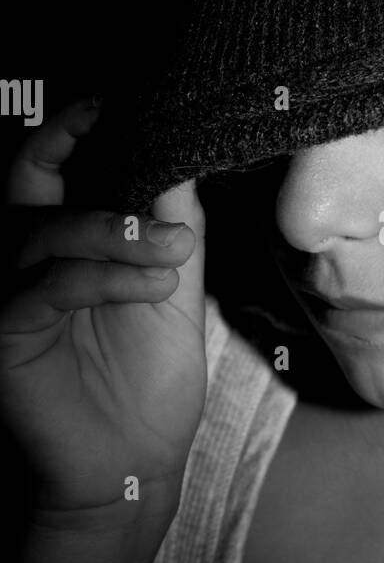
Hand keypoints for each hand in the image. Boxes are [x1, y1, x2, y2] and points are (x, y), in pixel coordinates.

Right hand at [0, 96, 207, 516]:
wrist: (136, 463)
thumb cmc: (150, 377)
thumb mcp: (173, 287)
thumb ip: (171, 222)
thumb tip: (187, 152)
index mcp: (62, 245)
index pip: (50, 171)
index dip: (71, 128)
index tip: (116, 98)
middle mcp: (24, 263)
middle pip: (23, 184)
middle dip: (66, 148)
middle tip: (128, 134)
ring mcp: (9, 299)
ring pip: (40, 232)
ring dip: (114, 232)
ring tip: (173, 251)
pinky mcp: (5, 338)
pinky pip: (44, 287)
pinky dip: (103, 277)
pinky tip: (152, 286)